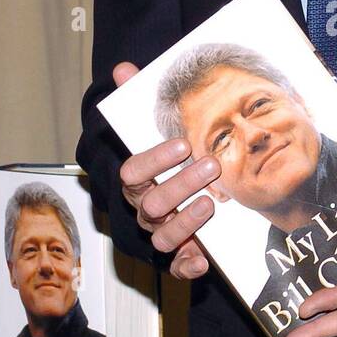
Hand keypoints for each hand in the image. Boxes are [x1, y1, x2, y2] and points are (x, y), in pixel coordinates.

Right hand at [113, 61, 219, 280]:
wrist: (187, 205)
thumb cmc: (172, 165)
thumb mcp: (159, 132)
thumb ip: (140, 102)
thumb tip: (124, 68)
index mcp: (138, 182)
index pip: (132, 172)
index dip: (154, 159)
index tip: (181, 143)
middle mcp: (146, 210)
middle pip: (152, 203)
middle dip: (181, 184)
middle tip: (212, 165)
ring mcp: (161, 235)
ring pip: (163, 236)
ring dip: (186, 221)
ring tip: (212, 204)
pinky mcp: (180, 256)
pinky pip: (177, 267)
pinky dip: (187, 265)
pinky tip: (203, 259)